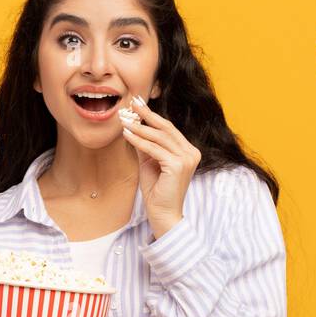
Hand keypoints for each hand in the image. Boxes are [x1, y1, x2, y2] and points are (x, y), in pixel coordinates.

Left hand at [119, 95, 199, 236]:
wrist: (162, 214)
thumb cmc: (156, 191)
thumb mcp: (149, 163)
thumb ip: (145, 146)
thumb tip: (133, 127)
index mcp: (188, 151)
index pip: (168, 129)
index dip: (152, 116)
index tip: (138, 104)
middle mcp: (191, 152)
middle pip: (166, 128)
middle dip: (146, 114)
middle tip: (131, 102)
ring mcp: (187, 159)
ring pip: (159, 137)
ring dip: (139, 127)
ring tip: (123, 119)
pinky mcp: (177, 166)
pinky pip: (154, 149)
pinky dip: (139, 141)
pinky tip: (126, 134)